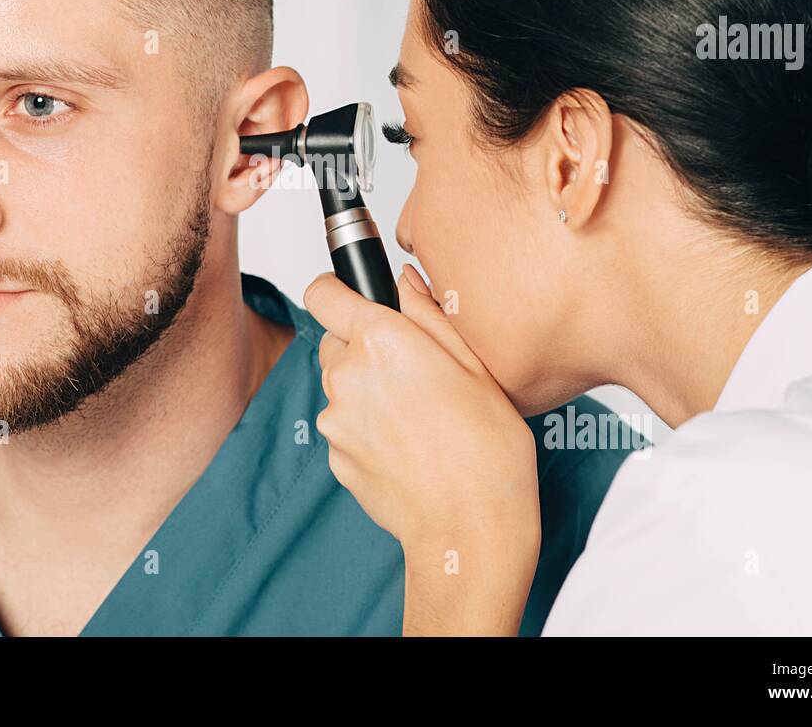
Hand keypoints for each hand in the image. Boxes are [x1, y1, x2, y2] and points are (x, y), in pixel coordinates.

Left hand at [303, 264, 540, 632]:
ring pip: (341, 385)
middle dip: (363, 346)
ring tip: (418, 414)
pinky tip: (408, 444)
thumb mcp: (475, 366)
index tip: (356, 297)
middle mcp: (348, 376)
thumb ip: (429, 314)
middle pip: (334, 341)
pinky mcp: (335, 457)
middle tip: (412, 369)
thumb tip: (405, 282)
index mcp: (381, 341)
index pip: (324, 293)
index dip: (339, 291)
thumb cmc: (487, 452)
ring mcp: (337, 420)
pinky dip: (367, 427)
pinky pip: (345, 425)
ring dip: (366, 389)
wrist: (470, 530)